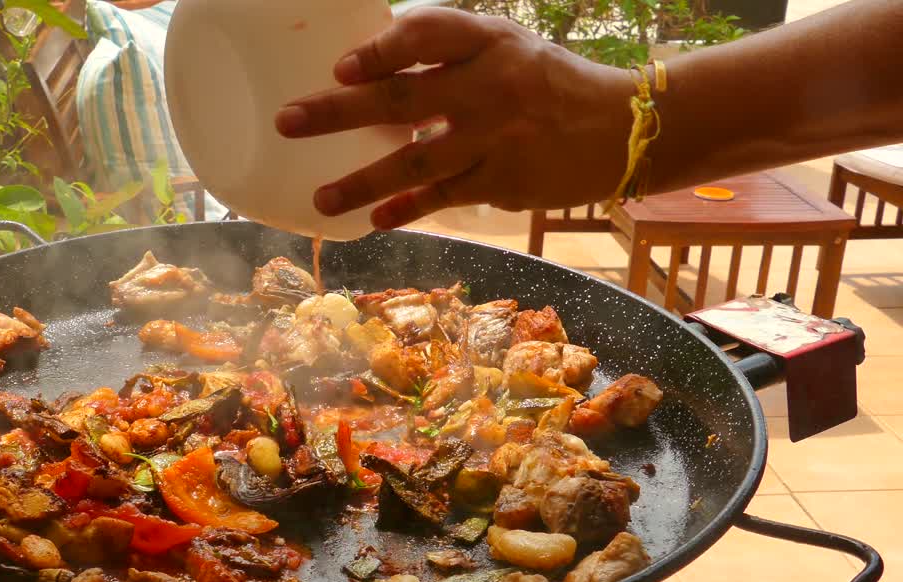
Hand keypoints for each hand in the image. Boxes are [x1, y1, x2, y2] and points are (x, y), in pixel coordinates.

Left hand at [274, 8, 635, 228]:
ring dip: (360, 182)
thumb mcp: (506, 45)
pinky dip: (406, 209)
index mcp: (488, 42)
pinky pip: (443, 198)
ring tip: (320, 199)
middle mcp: (489, 86)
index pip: (425, 34)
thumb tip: (372, 61)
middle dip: (337, 112)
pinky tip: (374, 220)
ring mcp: (494, 139)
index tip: (341, 69)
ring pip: (413, 162)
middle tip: (288, 121)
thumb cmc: (549, 82)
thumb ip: (449, 48)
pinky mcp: (503, 182)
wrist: (621, 128)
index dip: (379, 49)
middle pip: (400, 97)